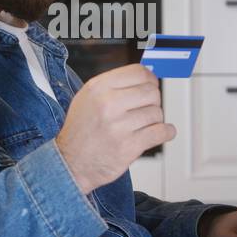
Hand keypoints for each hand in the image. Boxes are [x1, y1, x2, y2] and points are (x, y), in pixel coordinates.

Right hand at [55, 64, 174, 193]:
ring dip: (155, 120)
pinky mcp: (129, 146)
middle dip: (153, 101)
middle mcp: (108, 104)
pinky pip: (161, 132)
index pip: (138, 72)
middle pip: (151, 92)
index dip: (149, 79)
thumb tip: (145, 76)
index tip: (151, 85)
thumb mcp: (87, 98)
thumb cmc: (80, 131)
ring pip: (157, 113)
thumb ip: (113, 85)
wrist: (70, 163)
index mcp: (98, 88)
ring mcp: (119, 126)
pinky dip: (166, 132)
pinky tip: (161, 132)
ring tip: (143, 125)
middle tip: (145, 108)